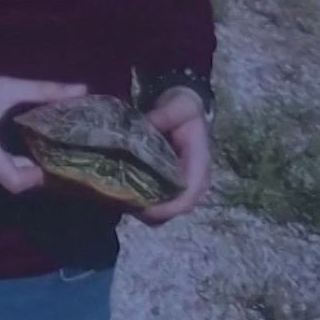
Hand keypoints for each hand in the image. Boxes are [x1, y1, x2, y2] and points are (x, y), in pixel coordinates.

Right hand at [0, 64, 85, 192]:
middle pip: (13, 183)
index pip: (14, 181)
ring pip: (3, 180)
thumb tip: (82, 90)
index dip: (39, 178)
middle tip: (59, 157)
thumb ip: (43, 90)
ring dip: (24, 170)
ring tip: (46, 153)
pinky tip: (27, 152)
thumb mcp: (4, 86)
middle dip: (36, 173)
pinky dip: (11, 167)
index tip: (58, 162)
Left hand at [134, 87, 210, 225]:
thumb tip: (146, 126)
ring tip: (121, 199)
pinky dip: (143, 202)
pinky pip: (159, 202)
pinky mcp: (171, 183)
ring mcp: (183, 184)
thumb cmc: (184, 108)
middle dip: (150, 213)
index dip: (165, 209)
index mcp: (199, 166)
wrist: (185, 106)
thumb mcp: (179, 106)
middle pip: (174, 211)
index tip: (141, 208)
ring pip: (165, 211)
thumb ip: (165, 115)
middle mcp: (194, 182)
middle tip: (122, 203)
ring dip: (144, 210)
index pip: (186, 199)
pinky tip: (125, 193)